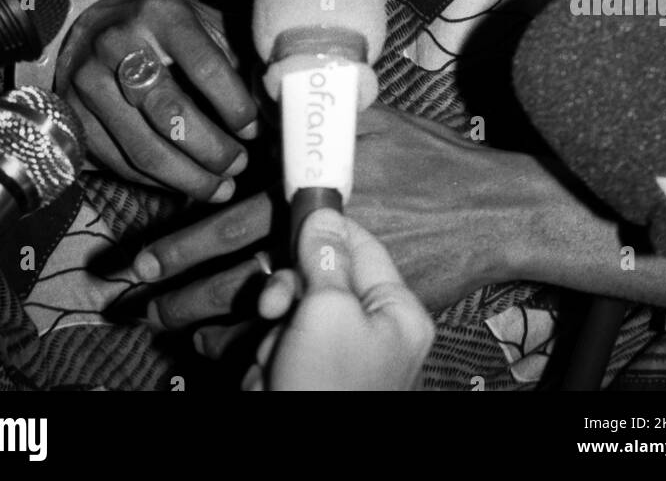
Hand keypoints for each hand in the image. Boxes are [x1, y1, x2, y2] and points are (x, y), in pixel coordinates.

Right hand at [54, 0, 258, 198]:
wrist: (93, 25)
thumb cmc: (162, 28)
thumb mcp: (200, 21)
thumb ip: (236, 53)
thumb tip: (271, 101)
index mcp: (160, 12)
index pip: (206, 66)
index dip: (235, 106)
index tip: (254, 129)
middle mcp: (118, 43)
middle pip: (171, 112)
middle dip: (213, 149)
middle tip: (240, 165)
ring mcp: (88, 81)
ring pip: (144, 148)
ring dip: (189, 178)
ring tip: (221, 186)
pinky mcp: (72, 116)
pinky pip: (121, 163)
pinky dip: (159, 182)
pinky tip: (185, 183)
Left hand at [130, 102, 540, 335]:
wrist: (493, 209)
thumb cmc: (433, 158)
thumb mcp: (373, 120)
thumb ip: (314, 116)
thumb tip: (260, 105)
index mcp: (315, 190)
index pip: (232, 222)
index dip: (184, 244)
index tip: (146, 261)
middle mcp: (321, 239)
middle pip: (236, 275)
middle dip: (183, 293)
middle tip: (143, 305)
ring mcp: (344, 278)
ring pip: (265, 309)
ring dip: (214, 323)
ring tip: (176, 333)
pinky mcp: (366, 304)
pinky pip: (305, 331)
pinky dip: (265, 343)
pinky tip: (239, 350)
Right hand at [243, 208, 433, 390]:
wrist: (302, 469)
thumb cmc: (328, 390)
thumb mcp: (326, 313)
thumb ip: (323, 259)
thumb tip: (321, 210)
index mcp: (397, 313)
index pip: (360, 246)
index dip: (322, 231)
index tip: (287, 218)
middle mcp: (376, 332)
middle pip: (322, 280)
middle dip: (288, 298)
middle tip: (272, 311)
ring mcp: (344, 358)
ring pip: (295, 315)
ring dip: (274, 336)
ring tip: (276, 366)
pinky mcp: (314, 378)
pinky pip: (282, 348)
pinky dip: (268, 362)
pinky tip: (269, 382)